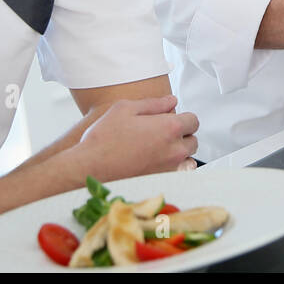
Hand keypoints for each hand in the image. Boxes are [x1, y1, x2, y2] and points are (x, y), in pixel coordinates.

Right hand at [63, 95, 198, 181]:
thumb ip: (153, 103)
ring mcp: (168, 169)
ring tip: (161, 150)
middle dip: (182, 135)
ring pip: (188, 159)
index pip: (193, 120)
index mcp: (168, 128)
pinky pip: (178, 175)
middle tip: (163, 133)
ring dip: (180, 153)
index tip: (172, 119)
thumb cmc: (104, 138)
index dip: (183, 117)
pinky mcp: (160, 182)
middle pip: (193, 140)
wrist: (89, 168)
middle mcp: (173, 150)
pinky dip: (174, 169)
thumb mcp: (125, 108)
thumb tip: (171, 101)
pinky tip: (158, 164)